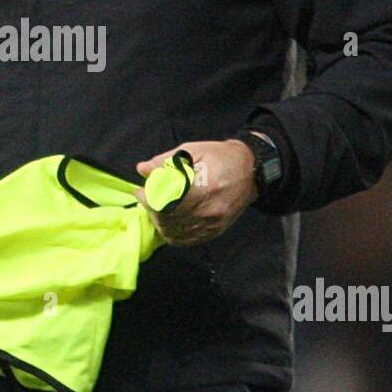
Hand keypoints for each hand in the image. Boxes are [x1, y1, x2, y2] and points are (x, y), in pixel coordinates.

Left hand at [134, 137, 261, 245]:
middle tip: (146, 198)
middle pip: (168, 220)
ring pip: (174, 233)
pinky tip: (169, 220)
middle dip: (151, 209)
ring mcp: (213, 224)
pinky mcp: (215, 231)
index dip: (148, 199)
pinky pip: (186, 240)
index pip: (167, 203)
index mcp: (204, 188)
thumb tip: (142, 168)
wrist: (251, 171)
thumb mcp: (193, 150)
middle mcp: (209, 211)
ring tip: (157, 208)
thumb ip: (166, 161)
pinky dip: (172, 232)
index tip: (140, 191)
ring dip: (160, 221)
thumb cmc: (221, 157)